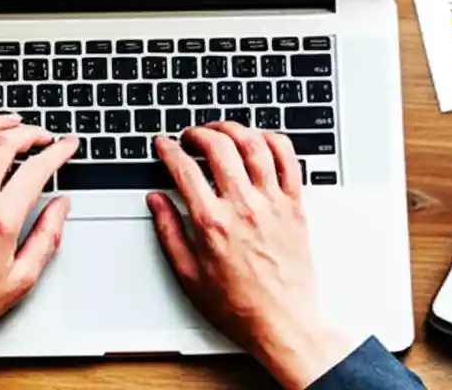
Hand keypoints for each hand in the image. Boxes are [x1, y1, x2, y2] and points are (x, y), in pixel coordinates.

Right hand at [148, 122, 357, 389]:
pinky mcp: (295, 206)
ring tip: (221, 131)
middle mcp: (243, 206)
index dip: (168, 149)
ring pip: (254, 144)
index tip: (163, 144)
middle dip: (198, 132)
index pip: (184, 168)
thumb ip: (168, 231)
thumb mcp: (188, 274)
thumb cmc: (238, 305)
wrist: (283, 323)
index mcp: (212, 222)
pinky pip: (288, 160)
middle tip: (190, 136)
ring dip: (234, 129)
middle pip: (219, 146)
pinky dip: (273, 141)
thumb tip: (156, 201)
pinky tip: (260, 140)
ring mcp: (272, 203)